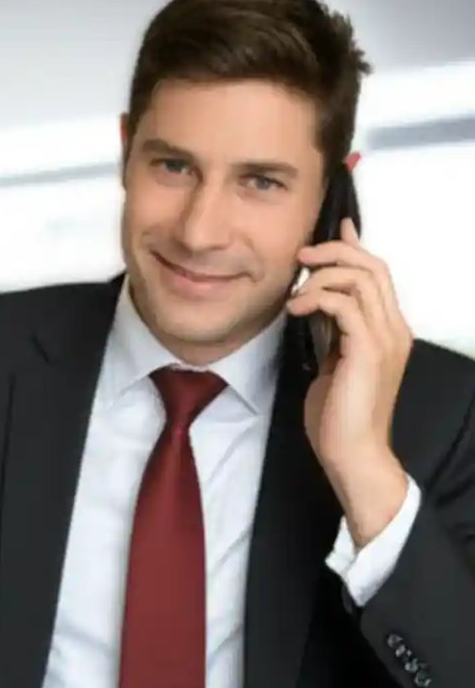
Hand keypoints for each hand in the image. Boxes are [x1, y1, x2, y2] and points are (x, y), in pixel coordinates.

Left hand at [287, 217, 412, 545]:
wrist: (352, 453)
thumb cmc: (338, 414)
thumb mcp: (333, 359)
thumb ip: (331, 328)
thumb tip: (317, 299)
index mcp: (387, 330)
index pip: (377, 273)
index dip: (353, 247)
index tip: (326, 234)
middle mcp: (393, 329)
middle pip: (373, 265)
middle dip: (335, 251)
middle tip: (301, 256)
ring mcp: (384, 339)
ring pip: (361, 279)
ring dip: (322, 275)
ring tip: (294, 292)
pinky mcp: (367, 352)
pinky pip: (346, 305)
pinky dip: (317, 298)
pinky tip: (295, 309)